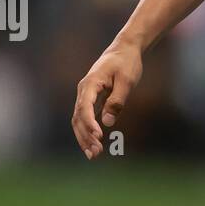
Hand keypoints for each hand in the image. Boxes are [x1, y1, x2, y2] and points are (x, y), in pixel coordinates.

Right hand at [72, 40, 142, 159]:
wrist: (124, 50)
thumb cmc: (126, 63)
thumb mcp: (126, 81)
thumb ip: (117, 101)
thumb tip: (108, 122)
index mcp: (90, 84)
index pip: (85, 107)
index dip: (90, 124)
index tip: (99, 137)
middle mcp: (83, 90)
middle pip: (78, 117)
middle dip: (85, 136)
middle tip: (96, 153)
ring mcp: (85, 96)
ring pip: (78, 120)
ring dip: (84, 138)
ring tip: (93, 155)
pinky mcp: (90, 100)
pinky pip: (84, 119)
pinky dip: (87, 132)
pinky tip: (93, 145)